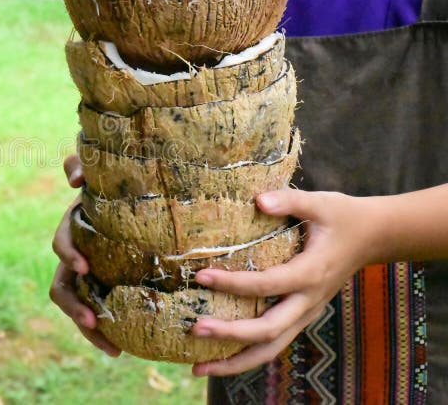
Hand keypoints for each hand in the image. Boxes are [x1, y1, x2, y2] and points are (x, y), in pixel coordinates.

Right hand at [48, 154, 121, 356]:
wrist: (134, 198)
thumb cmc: (112, 183)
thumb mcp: (95, 170)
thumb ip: (78, 164)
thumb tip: (73, 178)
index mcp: (73, 231)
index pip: (61, 245)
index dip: (67, 255)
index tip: (84, 266)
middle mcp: (76, 257)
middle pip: (62, 289)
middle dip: (74, 307)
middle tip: (91, 321)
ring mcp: (89, 277)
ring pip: (79, 308)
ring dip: (89, 329)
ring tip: (112, 349)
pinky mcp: (106, 290)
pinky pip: (100, 314)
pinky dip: (107, 333)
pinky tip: (123, 349)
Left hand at [190, 189, 379, 376]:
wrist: (374, 237)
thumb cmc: (342, 216)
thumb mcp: (320, 202)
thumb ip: (289, 200)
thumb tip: (258, 200)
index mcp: (311, 273)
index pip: (267, 285)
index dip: (233, 283)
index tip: (201, 276)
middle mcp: (309, 301)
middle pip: (268, 331)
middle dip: (230, 334)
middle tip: (195, 330)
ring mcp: (307, 313)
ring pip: (271, 349)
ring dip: (235, 362)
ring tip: (197, 368)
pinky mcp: (302, 316)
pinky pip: (274, 343)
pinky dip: (246, 355)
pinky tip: (218, 359)